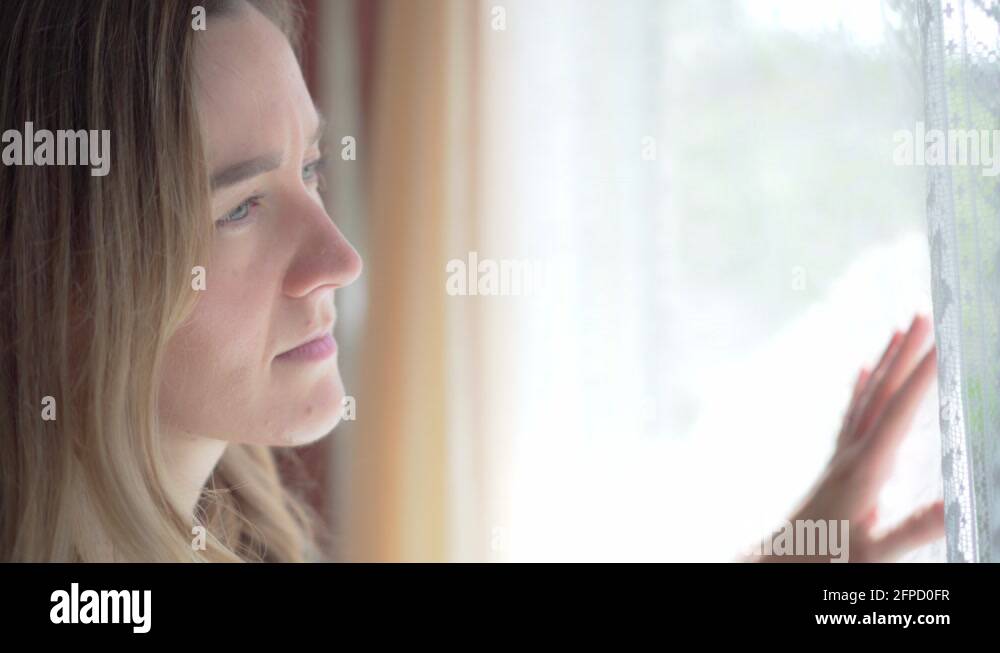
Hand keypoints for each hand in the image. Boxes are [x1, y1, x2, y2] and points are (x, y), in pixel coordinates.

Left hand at [750, 314, 943, 561]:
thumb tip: (954, 506)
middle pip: (883, 391)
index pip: (901, 411)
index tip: (944, 341)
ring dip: (886, 360)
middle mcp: (854, 451)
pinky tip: (860, 369)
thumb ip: (913, 529)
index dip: (924, 375)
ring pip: (867, 395)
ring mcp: (843, 452)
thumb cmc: (830, 557)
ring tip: (900, 327)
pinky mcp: (837, 460)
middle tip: (925, 313)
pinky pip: (850, 413)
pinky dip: (859, 387)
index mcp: (869, 467)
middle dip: (906, 352)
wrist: (784, 559)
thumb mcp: (877, 552)